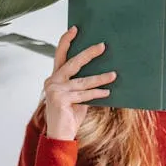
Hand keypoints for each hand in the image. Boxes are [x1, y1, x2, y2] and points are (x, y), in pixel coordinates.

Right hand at [42, 26, 116, 140]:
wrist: (60, 136)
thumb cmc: (69, 116)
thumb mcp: (76, 97)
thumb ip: (82, 85)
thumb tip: (103, 73)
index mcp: (54, 78)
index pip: (59, 55)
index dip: (66, 41)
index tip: (75, 29)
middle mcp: (52, 81)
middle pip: (72, 63)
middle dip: (88, 54)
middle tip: (102, 46)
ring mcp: (54, 90)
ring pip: (82, 81)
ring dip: (100, 78)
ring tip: (114, 75)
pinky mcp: (60, 99)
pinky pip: (83, 95)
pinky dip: (96, 94)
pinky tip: (107, 92)